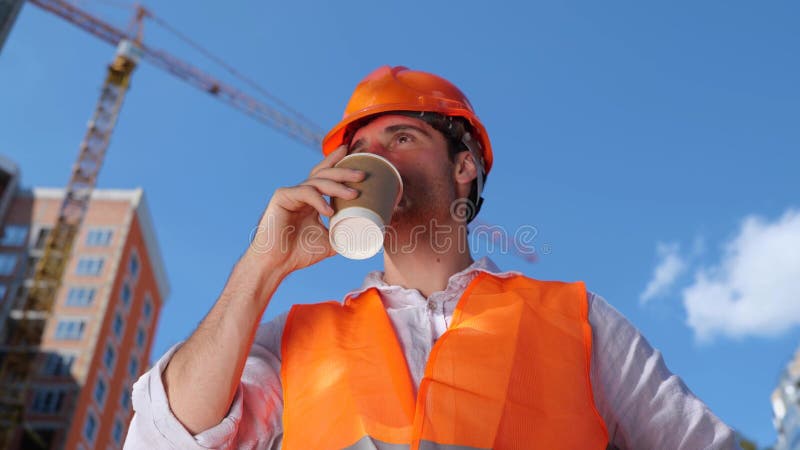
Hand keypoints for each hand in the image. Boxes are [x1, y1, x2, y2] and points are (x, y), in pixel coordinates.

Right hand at [248, 145, 362, 274]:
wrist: (276, 264)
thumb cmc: (299, 254)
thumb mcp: (329, 242)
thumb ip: (344, 235)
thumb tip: (367, 235)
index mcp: (311, 199)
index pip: (325, 175)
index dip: (336, 161)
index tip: (350, 151)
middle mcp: (301, 193)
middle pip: (324, 174)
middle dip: (344, 171)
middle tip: (362, 175)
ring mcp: (291, 193)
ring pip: (316, 181)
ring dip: (337, 186)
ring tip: (354, 194)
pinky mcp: (282, 197)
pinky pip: (305, 192)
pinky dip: (319, 200)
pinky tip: (329, 211)